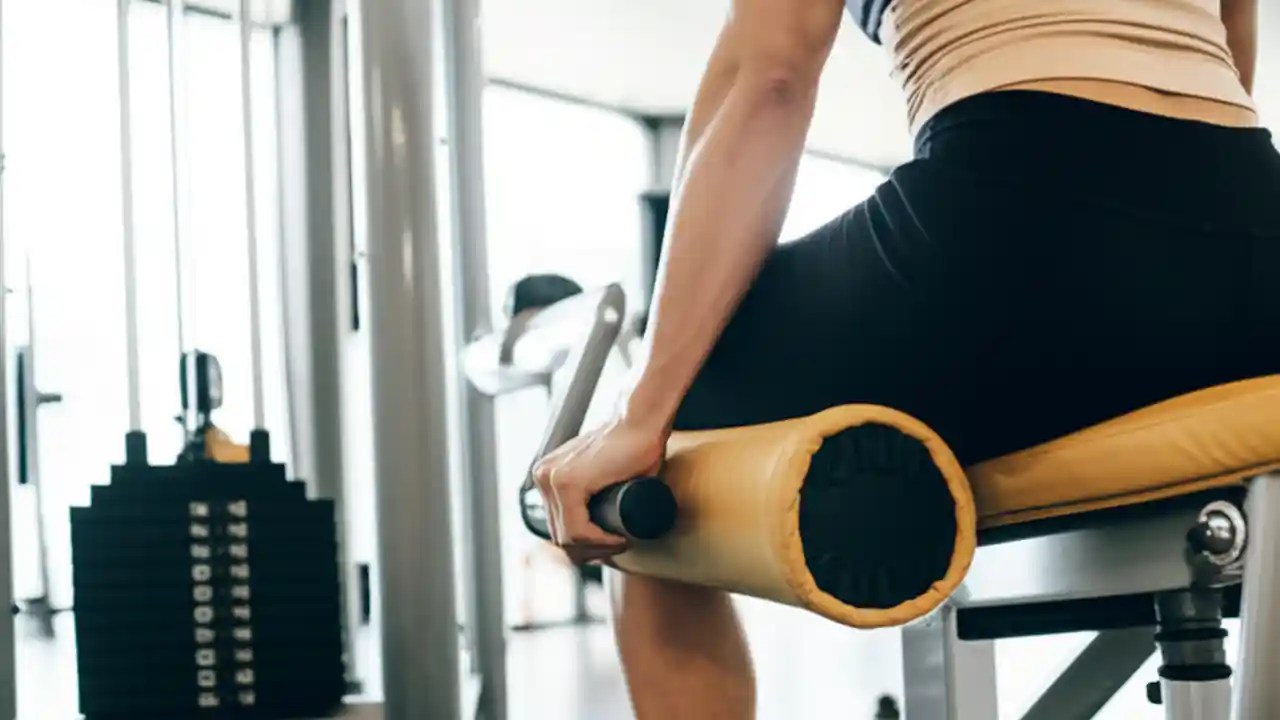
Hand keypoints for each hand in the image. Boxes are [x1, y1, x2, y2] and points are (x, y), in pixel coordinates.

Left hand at [532, 416, 666, 564]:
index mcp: (546, 475)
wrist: (643, 421)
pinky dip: (598, 541)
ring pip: (567, 537)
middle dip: (590, 550)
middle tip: (619, 545)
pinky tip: (618, 538)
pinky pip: (577, 530)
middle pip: (559, 534)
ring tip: (621, 542)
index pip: (558, 526)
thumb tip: (601, 524)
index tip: (614, 542)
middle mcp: (542, 476)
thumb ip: (594, 491)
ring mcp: (551, 478)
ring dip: (596, 548)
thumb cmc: (633, 446)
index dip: (586, 545)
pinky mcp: (567, 483)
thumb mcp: (603, 475)